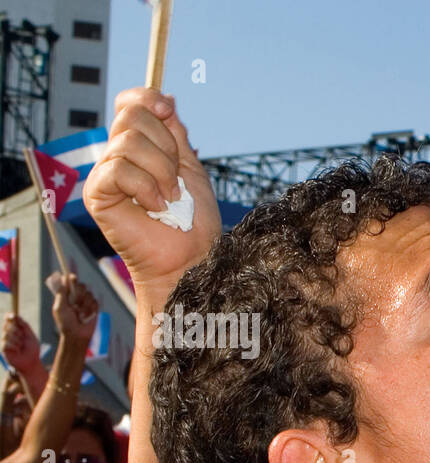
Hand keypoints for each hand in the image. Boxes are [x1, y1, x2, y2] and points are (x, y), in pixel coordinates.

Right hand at [1, 314, 39, 373]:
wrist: (32, 362)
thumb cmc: (32, 350)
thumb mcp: (30, 336)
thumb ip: (24, 326)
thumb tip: (16, 316)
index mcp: (16, 330)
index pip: (9, 320)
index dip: (9, 317)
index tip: (12, 316)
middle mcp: (9, 334)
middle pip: (8, 326)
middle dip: (18, 332)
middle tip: (23, 339)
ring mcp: (5, 341)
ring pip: (7, 334)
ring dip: (17, 340)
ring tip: (21, 347)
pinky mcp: (3, 348)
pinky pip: (6, 343)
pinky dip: (14, 346)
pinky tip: (18, 351)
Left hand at [47, 272, 98, 346]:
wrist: (76, 335)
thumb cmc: (65, 323)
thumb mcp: (59, 308)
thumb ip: (61, 294)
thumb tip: (62, 280)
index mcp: (66, 295)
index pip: (69, 281)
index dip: (71, 278)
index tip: (72, 278)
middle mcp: (76, 296)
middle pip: (81, 285)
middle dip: (78, 294)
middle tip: (74, 304)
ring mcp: (86, 301)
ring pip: (89, 294)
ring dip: (84, 305)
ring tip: (79, 315)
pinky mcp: (94, 307)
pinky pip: (95, 302)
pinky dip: (90, 309)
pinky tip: (86, 317)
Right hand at [83, 89, 220, 303]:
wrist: (191, 257)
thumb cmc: (193, 220)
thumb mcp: (190, 167)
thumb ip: (174, 134)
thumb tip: (165, 99)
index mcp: (138, 147)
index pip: (129, 104)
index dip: (147, 99)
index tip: (168, 112)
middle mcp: (116, 156)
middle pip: (132, 117)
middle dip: (166, 147)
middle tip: (176, 181)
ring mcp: (104, 174)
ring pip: (129, 143)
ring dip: (161, 171)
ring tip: (170, 199)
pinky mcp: (96, 194)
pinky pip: (119, 170)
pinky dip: (146, 188)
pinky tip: (155, 207)